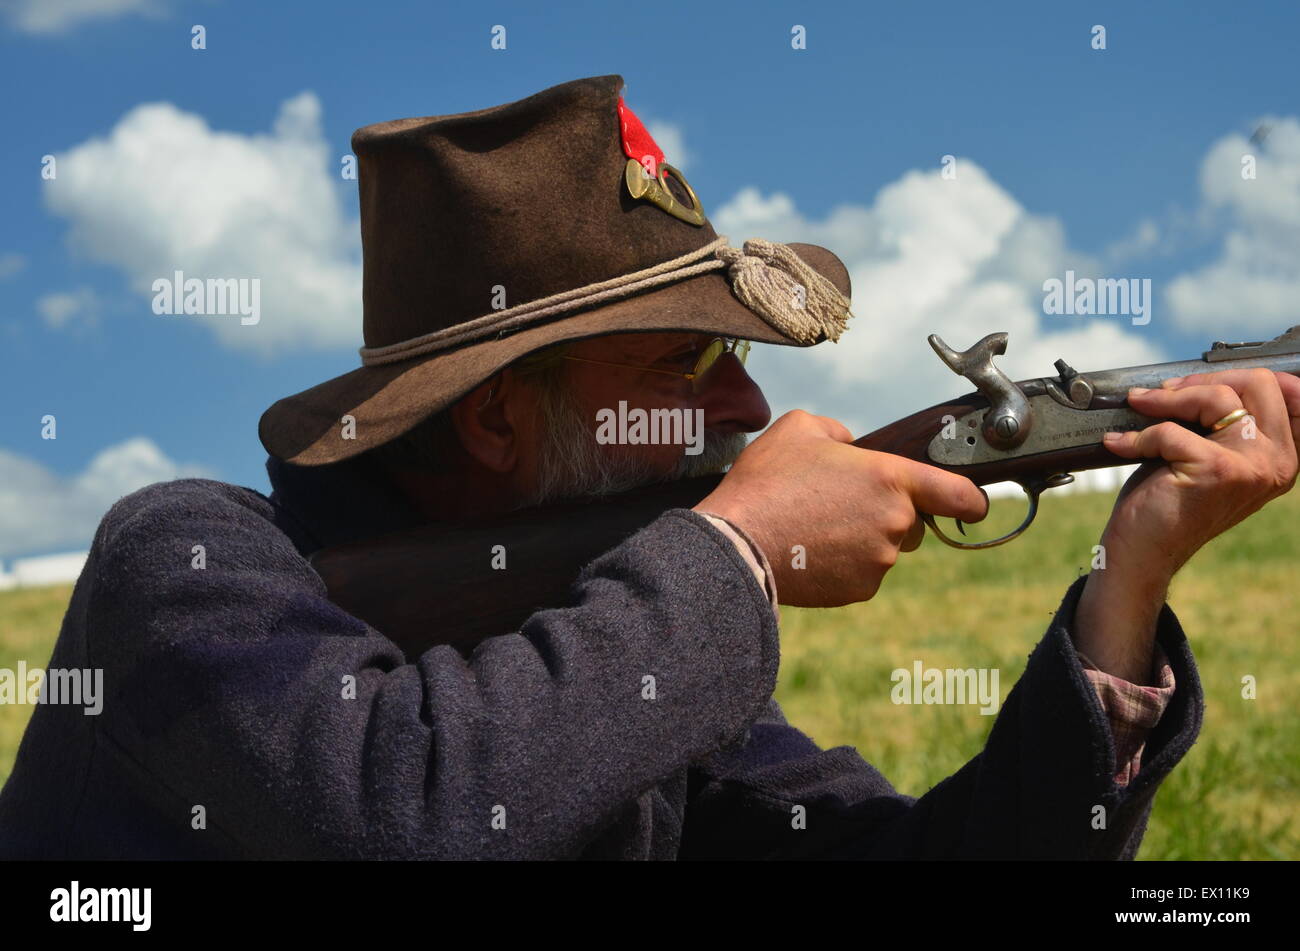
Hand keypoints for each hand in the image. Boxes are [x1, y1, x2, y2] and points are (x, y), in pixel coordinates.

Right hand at [693, 409, 987, 606]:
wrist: (737, 544)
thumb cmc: (767, 482)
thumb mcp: (799, 428)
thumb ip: (839, 432)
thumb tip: (849, 446)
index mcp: (891, 478)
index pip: (960, 494)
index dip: (972, 499)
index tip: (972, 503)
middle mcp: (895, 523)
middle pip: (911, 520)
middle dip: (884, 512)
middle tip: (836, 503)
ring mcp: (879, 561)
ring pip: (884, 547)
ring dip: (860, 537)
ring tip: (812, 525)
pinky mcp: (859, 590)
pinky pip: (862, 572)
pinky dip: (843, 563)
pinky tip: (809, 549)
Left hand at [1101, 368, 1299, 580]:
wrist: (1146, 550)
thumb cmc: (1172, 500)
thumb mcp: (1210, 454)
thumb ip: (1224, 422)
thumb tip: (1203, 376)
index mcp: (1285, 456)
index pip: (1287, 391)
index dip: (1242, 376)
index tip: (1200, 381)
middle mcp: (1279, 462)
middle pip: (1260, 383)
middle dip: (1204, 379)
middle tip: (1166, 392)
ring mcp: (1253, 467)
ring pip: (1218, 397)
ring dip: (1168, 397)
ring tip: (1140, 405)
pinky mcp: (1217, 471)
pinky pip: (1172, 429)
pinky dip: (1138, 435)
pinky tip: (1120, 443)